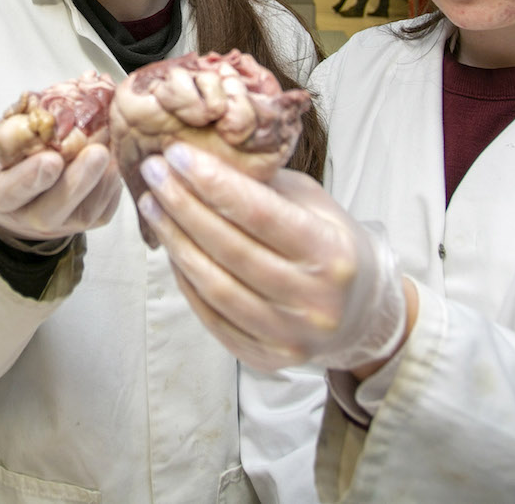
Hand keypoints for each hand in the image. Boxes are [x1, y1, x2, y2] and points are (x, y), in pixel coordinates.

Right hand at [0, 119, 121, 243]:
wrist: (15, 179)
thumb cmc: (8, 149)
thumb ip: (16, 120)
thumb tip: (54, 94)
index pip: (8, 193)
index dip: (29, 178)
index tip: (51, 159)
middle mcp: (25, 214)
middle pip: (50, 212)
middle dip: (77, 182)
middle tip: (97, 153)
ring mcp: (58, 221)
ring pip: (83, 214)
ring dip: (103, 182)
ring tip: (115, 151)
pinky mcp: (86, 220)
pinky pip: (103, 210)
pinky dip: (115, 184)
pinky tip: (120, 158)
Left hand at [135, 142, 408, 373]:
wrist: (361, 315)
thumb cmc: (332, 247)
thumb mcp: (313, 206)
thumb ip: (265, 187)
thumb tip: (204, 159)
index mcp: (332, 254)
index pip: (262, 214)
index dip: (214, 184)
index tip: (178, 156)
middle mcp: (313, 300)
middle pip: (232, 249)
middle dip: (184, 206)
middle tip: (154, 173)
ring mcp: (289, 335)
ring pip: (216, 286)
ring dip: (176, 242)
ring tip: (153, 206)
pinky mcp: (266, 358)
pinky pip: (212, 317)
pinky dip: (185, 280)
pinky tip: (171, 248)